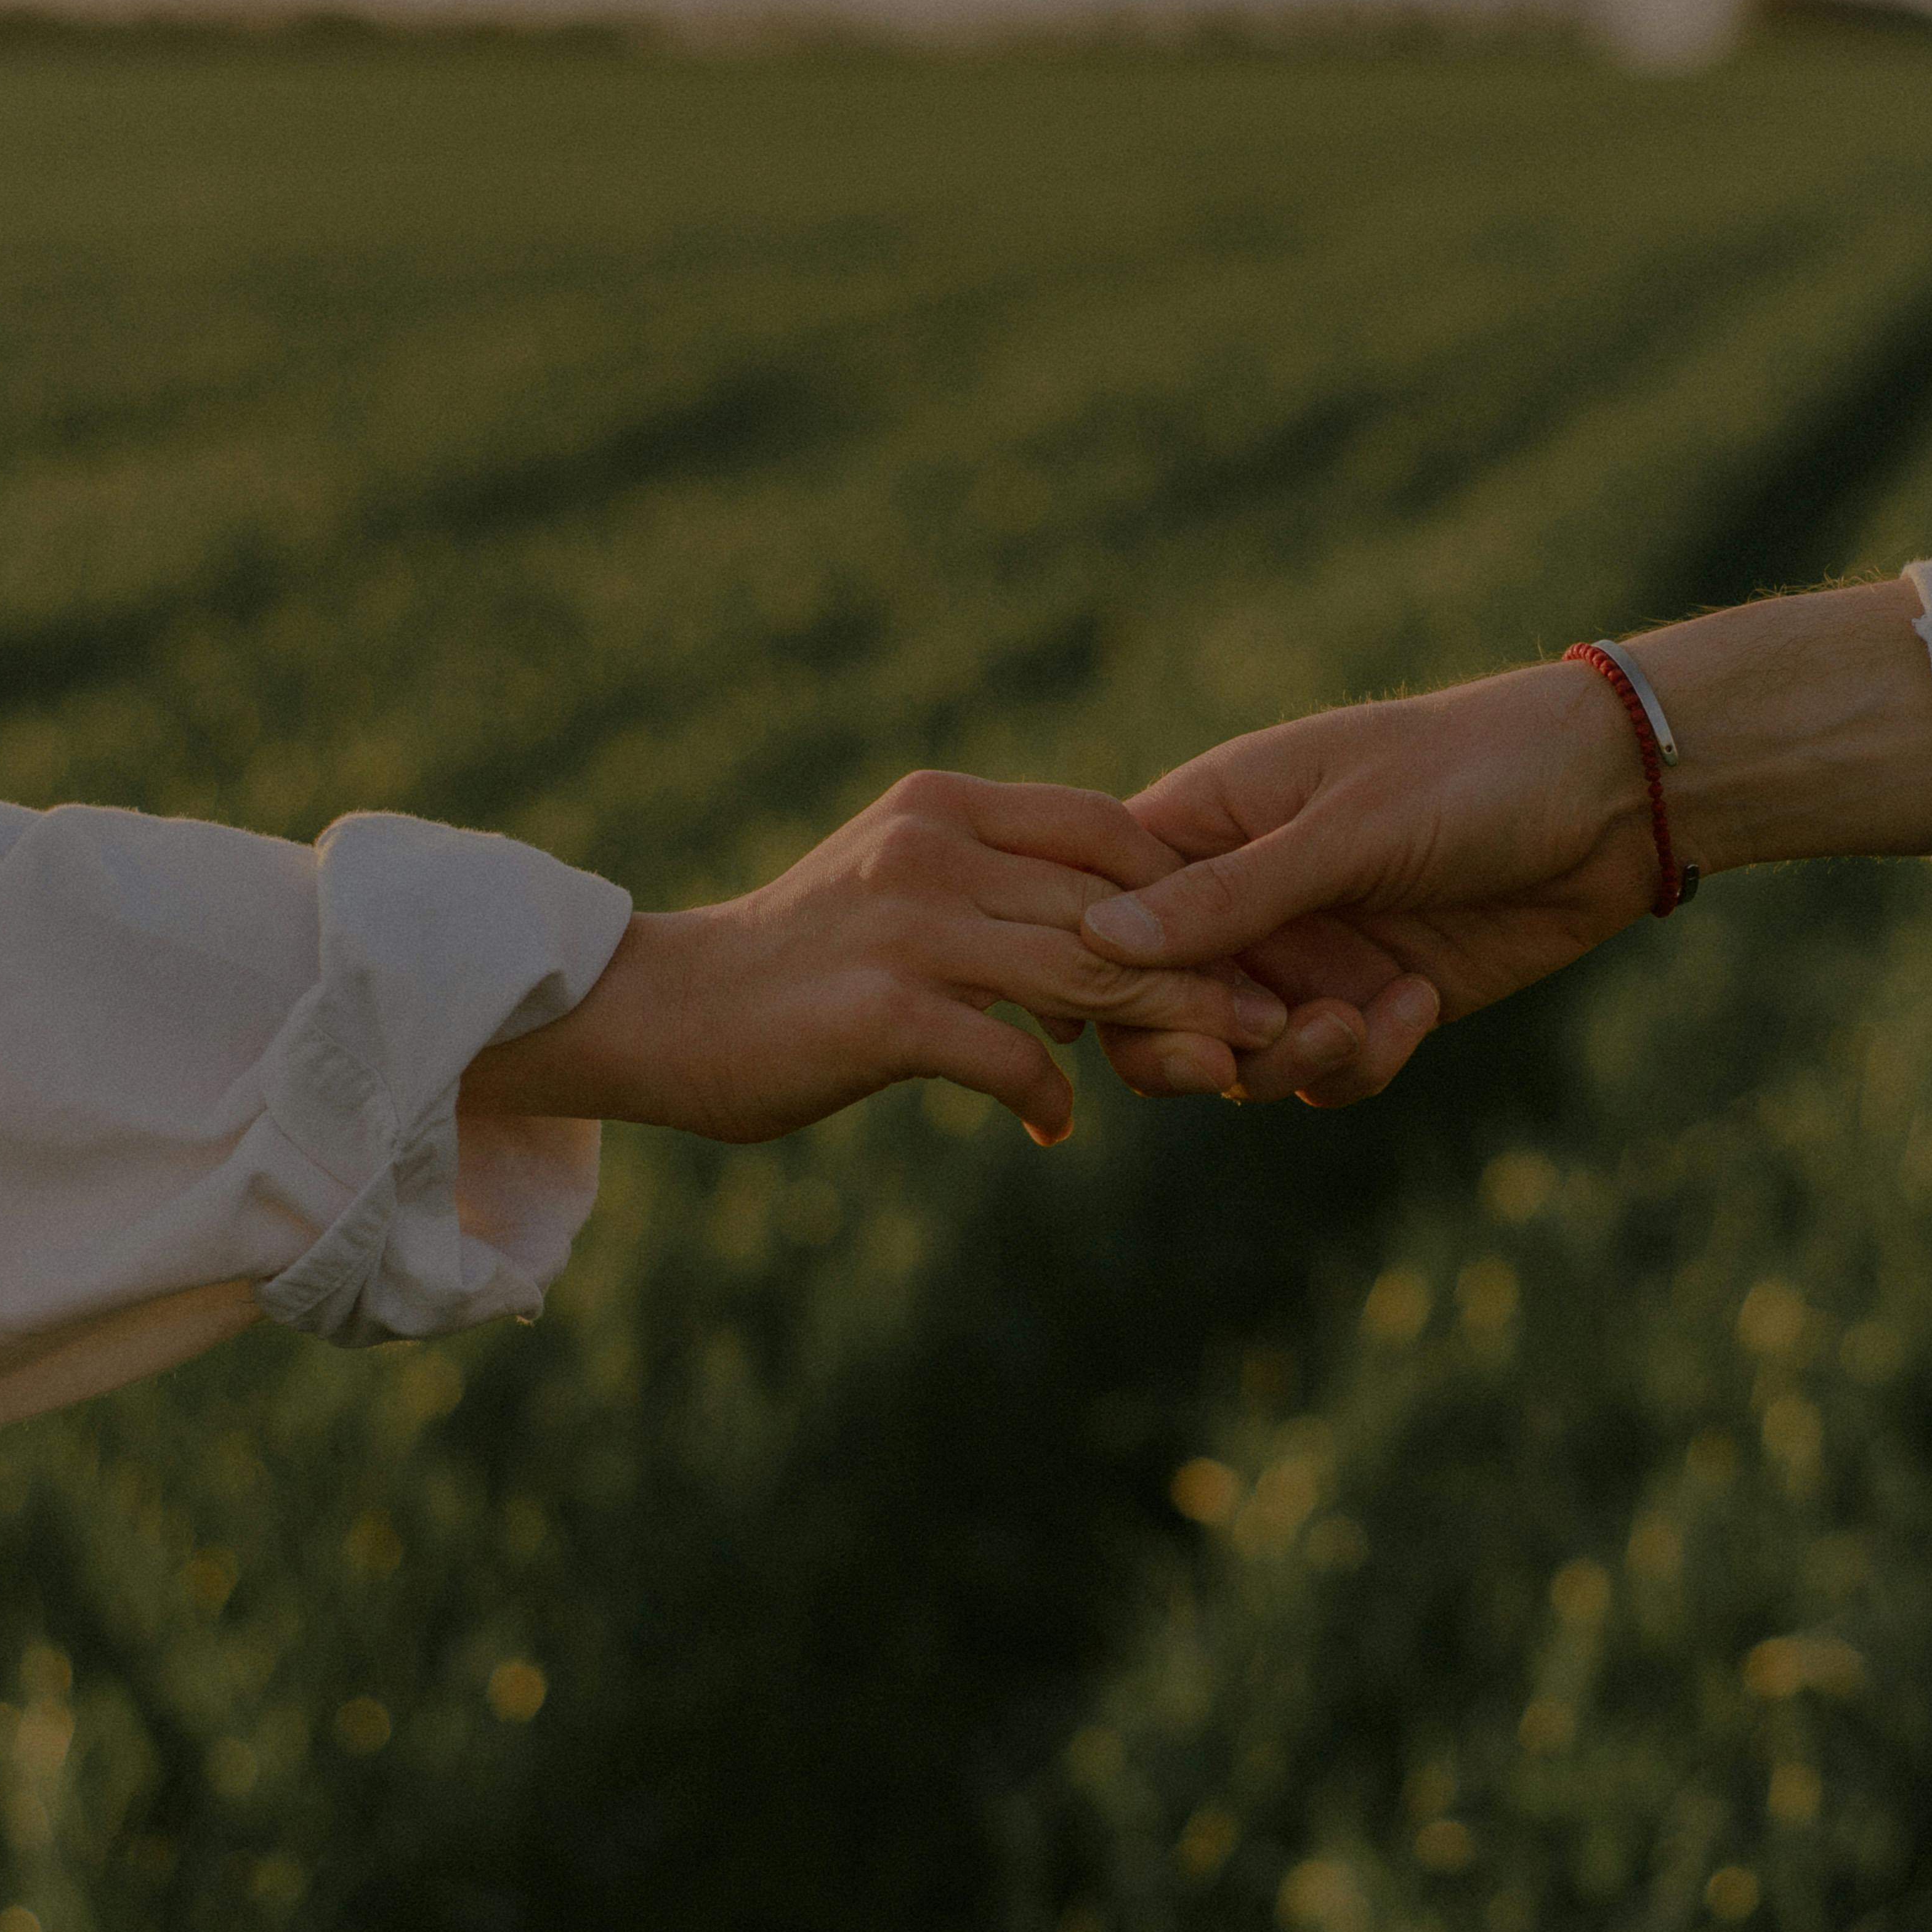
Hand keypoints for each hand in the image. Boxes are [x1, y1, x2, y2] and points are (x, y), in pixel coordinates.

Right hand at [459, 772, 1288, 1147]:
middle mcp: (933, 849)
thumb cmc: (793, 965)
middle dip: (1207, 968)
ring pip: (1088, 976)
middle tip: (1269, 1027)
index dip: (1188, 891)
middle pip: (1116, 906)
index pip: (1106, 830)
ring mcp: (909, 927)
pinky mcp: (886, 1012)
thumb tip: (1098, 927)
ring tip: (1215, 1077)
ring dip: (1166, 1033)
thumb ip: (991, 884)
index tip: (1243, 951)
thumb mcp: (898, 886)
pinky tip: (1051, 1123)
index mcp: (945, 807)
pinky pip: (1012, 1054)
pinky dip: (1047, 1093)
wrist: (662, 1011)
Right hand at [1091, 664, 1655, 1105]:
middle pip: (1150, 1002)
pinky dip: (1361, 1060)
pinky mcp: (1370, 1004)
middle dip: (1183, 1043)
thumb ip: (1228, 893)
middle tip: (1238, 1052)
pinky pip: (1325, 1070)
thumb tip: (1097, 941)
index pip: (1100, 906)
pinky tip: (1420, 1006)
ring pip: (1235, 1057)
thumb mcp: (1345, 827)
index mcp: (1207, 821)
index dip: (1098, 968)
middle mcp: (1242, 897)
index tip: (1139, 1004)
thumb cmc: (1473, 771)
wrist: (1611, 801)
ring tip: (1351, 1024)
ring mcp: (1305, 955)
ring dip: (1283, 1062)